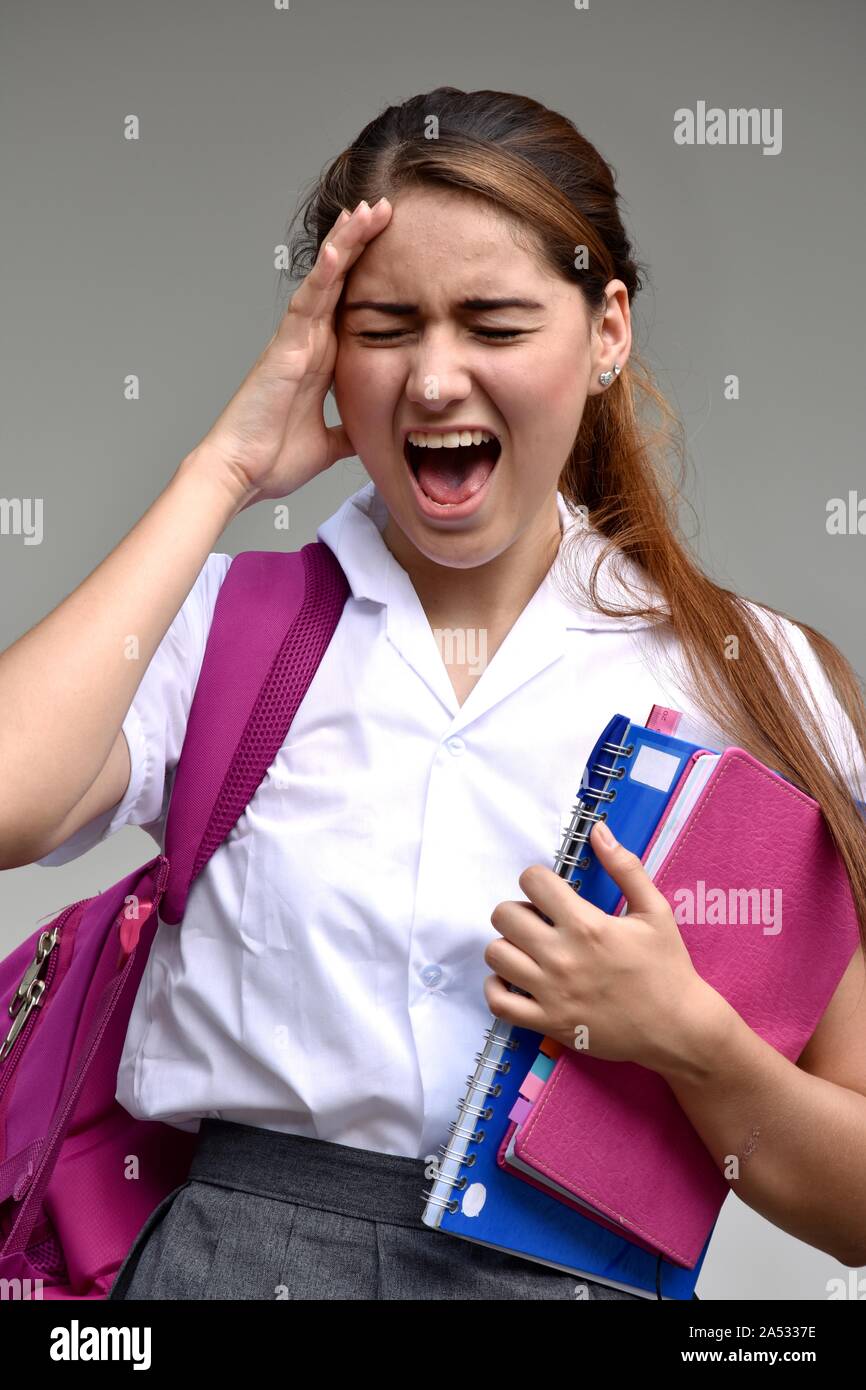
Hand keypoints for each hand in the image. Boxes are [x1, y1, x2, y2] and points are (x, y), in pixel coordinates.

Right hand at [183, 197, 392, 509]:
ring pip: (324, 280)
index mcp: (319, 360)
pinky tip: (341, 245)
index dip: (366, 273)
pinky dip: (324, 273)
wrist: (241, 474)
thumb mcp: (328, 444)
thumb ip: (348, 430)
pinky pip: (308, 302)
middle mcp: (306, 342)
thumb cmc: (272, 459)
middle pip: (337, 280)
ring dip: (345, 243)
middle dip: (358, 243)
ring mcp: (294, 341)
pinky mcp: (285, 348)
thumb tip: (369, 433)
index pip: (348, 304)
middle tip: (383, 207)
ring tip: (367, 209)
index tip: (391, 246)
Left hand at [482, 820, 715, 1071]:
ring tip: (529, 948)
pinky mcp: (548, 1023)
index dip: (537, 879)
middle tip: (539, 920)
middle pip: (504, 915)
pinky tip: (516, 979)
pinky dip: (498, 988)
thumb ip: (625, 867)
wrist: (678, 1028)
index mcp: (586, 925)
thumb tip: (598, 830)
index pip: (532, 881)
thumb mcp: (655, 910)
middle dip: (518, 909)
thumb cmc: (667, 967)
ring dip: (508, 945)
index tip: (550, 891)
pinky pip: (498, 1003)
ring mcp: (552, 993)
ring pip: (496, 955)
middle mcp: (562, 957)